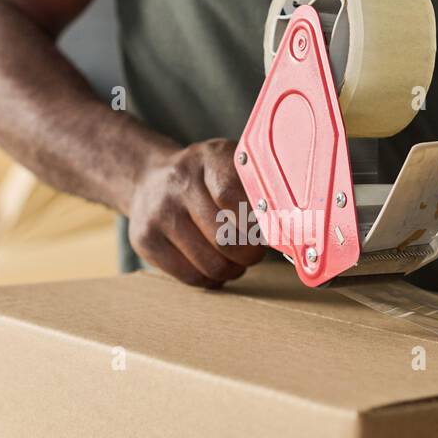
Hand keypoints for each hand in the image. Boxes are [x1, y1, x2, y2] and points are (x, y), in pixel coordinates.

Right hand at [127, 138, 264, 287]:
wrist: (147, 179)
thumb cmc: (204, 178)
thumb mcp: (228, 163)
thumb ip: (256, 184)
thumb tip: (292, 219)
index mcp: (207, 159)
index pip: (232, 195)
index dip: (256, 223)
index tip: (271, 232)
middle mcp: (179, 183)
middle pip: (225, 238)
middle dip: (249, 253)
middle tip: (253, 252)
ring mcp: (158, 213)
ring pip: (211, 263)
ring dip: (232, 269)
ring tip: (235, 260)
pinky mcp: (145, 240)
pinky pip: (191, 276)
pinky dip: (211, 278)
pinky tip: (214, 265)